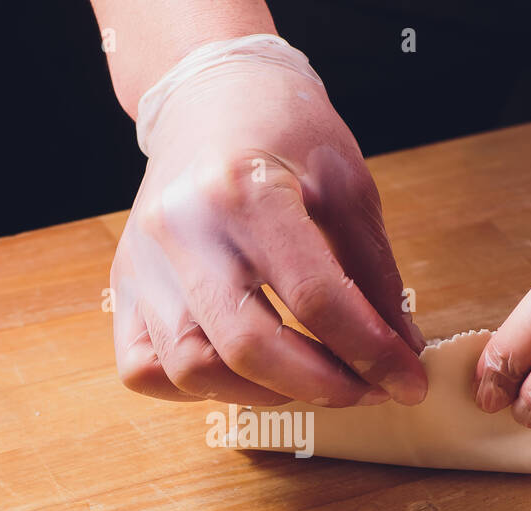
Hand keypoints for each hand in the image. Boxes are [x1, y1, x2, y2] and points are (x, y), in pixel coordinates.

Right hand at [111, 40, 426, 407]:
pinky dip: (195, 387)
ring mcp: (143, 263)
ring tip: (308, 378)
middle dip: (322, 385)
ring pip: (191, 369)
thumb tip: (401, 355)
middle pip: (249, 348)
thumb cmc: (282, 131)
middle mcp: (181, 229)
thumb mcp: (348, 186)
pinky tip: (240, 371)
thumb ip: (376, 275)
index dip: (370, 352)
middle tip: (365, 389)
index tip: (407, 381)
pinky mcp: (124, 286)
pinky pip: (145, 369)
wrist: (209, 97)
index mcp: (244, 190)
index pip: (314, 297)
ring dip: (262, 393)